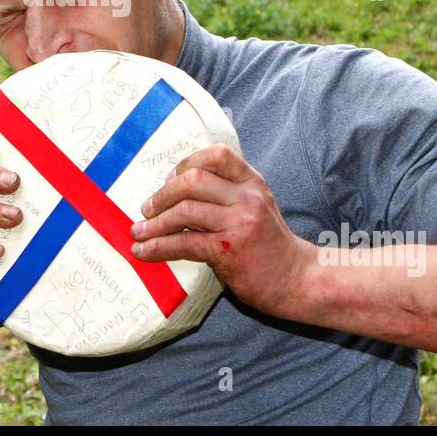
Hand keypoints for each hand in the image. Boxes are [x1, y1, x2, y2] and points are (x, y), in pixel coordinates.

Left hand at [130, 144, 314, 320]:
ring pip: (184, 211)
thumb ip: (228, 193)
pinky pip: (184, 242)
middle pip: (193, 180)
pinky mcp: (228, 250)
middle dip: (163, 194)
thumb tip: (177, 188)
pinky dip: (158, 246)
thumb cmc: (270, 244)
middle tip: (147, 209)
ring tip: (139, 231)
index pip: (216, 155)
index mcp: (253, 182)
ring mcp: (239, 223)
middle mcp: (247, 198)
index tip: (169, 180)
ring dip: (154, 222)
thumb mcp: (257, 206)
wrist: (297, 279)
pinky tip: (144, 252)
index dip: (186, 164)